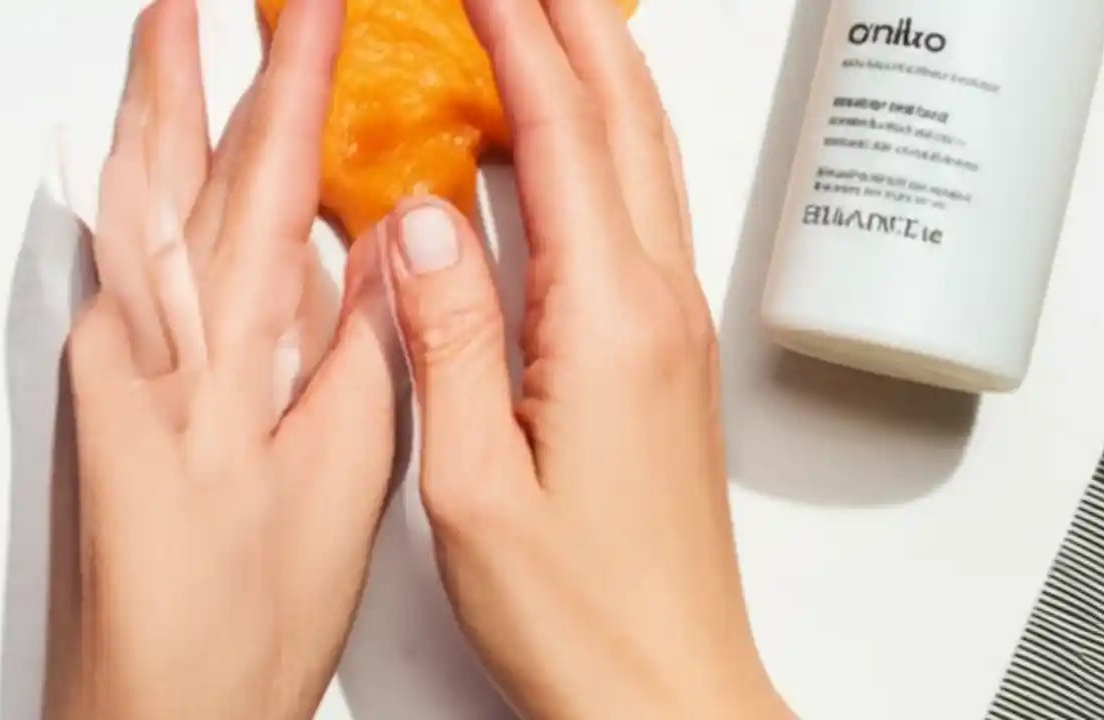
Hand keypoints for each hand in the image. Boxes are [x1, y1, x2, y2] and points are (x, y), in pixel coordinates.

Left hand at [47, 1, 397, 716]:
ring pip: (130, 212)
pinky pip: (122, 268)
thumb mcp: (334, 488)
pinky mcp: (104, 400)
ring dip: (149, 116)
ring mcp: (110, 371)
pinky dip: (136, 196)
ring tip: (167, 49)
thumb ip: (359, 351)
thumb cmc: (238, 624)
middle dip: (184, 71)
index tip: (315, 14)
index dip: (291, 89)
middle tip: (198, 0)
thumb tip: (386, 248)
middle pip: (166, 177)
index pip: (258, 189)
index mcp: (212, 366)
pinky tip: (147, 178)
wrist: (147, 712)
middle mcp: (141, 351)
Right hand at [373, 0, 790, 716]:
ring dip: (601, 78)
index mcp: (610, 322)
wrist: (669, 685)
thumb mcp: (470, 480)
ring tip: (552, 23)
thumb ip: (447, 333)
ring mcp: (676, 331)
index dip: (521, 35)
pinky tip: (574, 151)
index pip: (567, 133)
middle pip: (628, 121)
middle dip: (578, 25)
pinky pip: (640, 219)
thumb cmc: (579, 610)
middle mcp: (662, 308)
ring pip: (645, 163)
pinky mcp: (670, 360)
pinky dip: (606, 153)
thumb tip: (426, 217)